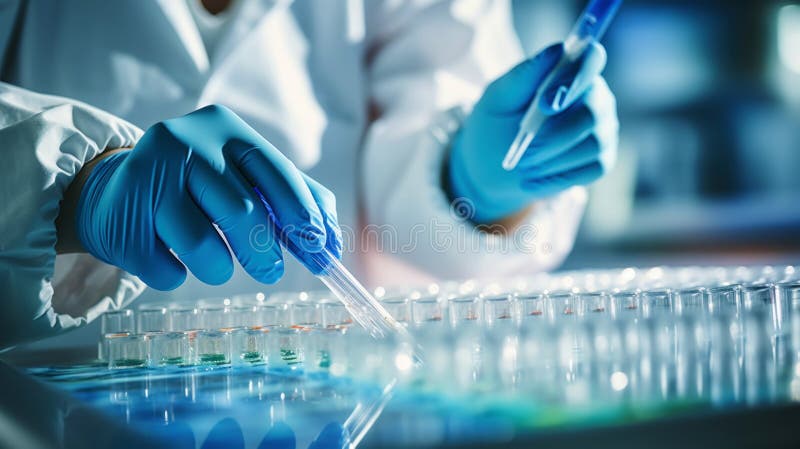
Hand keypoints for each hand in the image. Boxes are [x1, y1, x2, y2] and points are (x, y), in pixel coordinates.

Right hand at [73, 105, 341, 289]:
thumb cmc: (200, 187)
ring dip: (220, 269)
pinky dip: (177, 275)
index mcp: (226, 129)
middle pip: (242, 211)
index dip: (303, 215)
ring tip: (218, 265)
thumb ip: (297, 199)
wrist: (116, 189)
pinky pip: (165, 267)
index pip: (277, 174)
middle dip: (264, 252)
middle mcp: (185, 143)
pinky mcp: (121, 216)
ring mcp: (148, 176)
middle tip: (272, 271)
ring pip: (203, 245)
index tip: (320, 249)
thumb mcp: (248, 177)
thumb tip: (334, 246)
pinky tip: (171, 258)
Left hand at [448, 42, 618, 223]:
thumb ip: (525, 75)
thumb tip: (556, 50)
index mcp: (571, 72)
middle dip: (553, 135)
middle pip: (592, 112)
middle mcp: (595, 98)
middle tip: (524, 151)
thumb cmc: (495, 123)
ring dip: (552, 158)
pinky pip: (591, 170)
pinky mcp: (601, 161)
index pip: (591, 59)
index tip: (543, 104)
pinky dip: (557, 177)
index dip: (573, 79)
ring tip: (523, 164)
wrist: (490, 168)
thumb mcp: (498, 98)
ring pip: (592, 144)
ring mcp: (602, 130)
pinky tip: (531, 179)